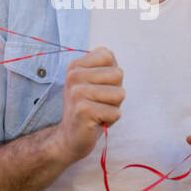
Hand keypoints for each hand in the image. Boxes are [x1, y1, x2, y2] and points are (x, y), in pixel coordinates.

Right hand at [55, 47, 123, 162]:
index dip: (111, 74)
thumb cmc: (89, 108)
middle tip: (99, 103)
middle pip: (117, 74)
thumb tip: (107, 53)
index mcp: (75, 66)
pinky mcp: (83, 110)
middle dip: (115, 92)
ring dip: (113, 107)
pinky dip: (111, 120)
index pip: (108, 56)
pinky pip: (116, 112)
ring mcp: (76, 92)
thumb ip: (104, 66)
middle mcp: (73, 76)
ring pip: (120, 93)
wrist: (70, 138)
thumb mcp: (96, 82)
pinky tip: (96, 122)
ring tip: (98, 112)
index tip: (98, 88)